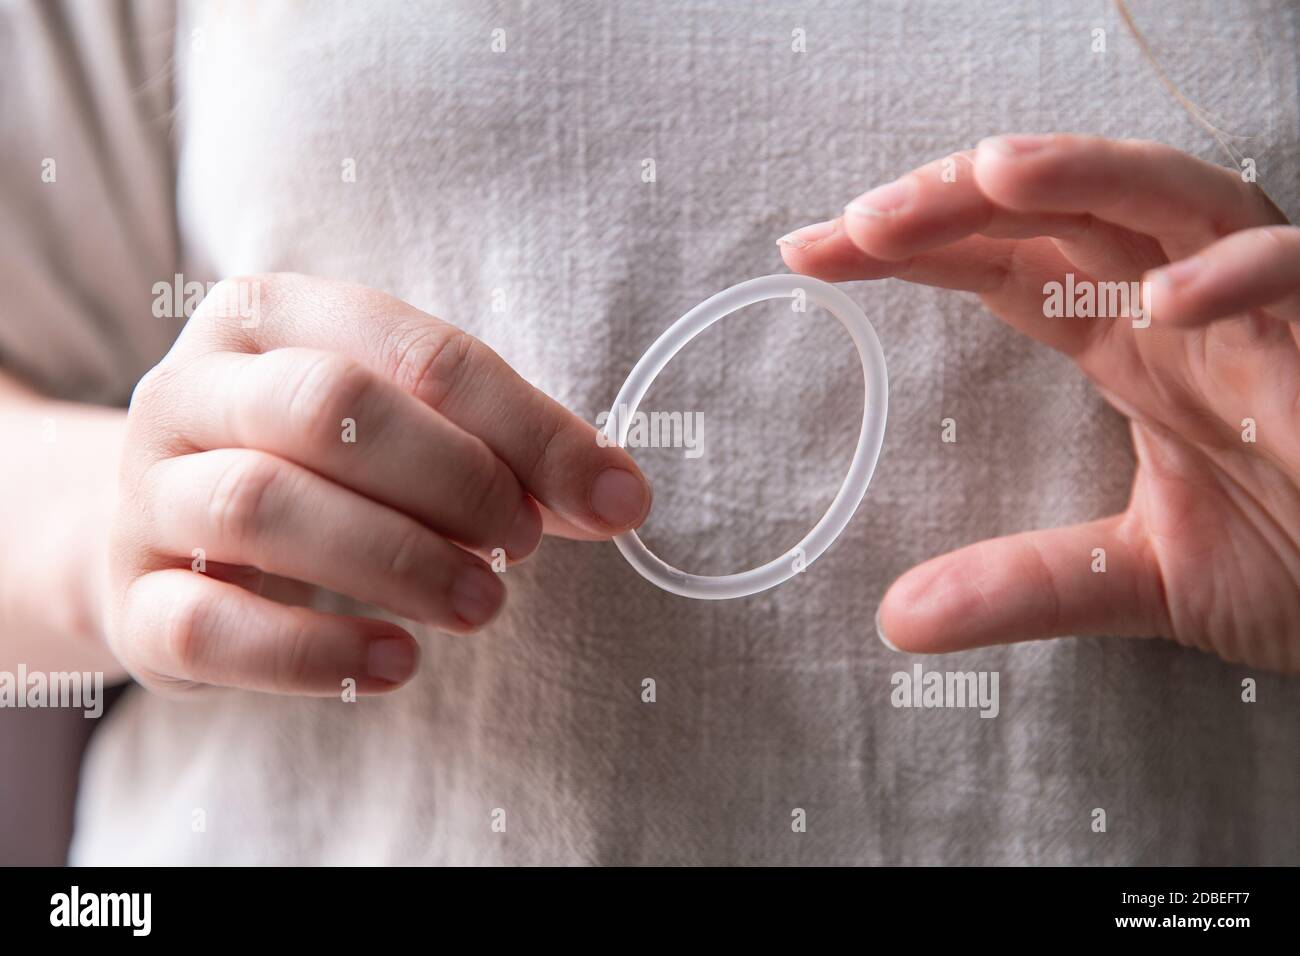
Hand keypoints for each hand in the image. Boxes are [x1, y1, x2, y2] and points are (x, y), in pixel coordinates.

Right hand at [110, 273, 650, 694]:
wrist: (165, 534)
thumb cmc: (315, 467)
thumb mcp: (401, 428)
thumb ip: (503, 447)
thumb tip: (619, 495)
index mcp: (269, 315)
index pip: (413, 350)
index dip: (524, 426)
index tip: (610, 498)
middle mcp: (191, 388)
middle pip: (325, 409)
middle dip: (452, 479)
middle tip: (524, 544)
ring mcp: (147, 493)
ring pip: (260, 507)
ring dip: (395, 560)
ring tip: (483, 605)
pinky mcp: (131, 598)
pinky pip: (207, 624)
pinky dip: (312, 651)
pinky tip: (399, 662)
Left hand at [779, 134, 1299, 671]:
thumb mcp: (1138, 580)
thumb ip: (1027, 587)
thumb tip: (899, 619)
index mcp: (1127, 339)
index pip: (1000, 267)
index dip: (908, 249)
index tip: (807, 252)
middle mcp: (1182, 302)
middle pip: (1059, 211)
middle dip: (960, 199)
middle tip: (859, 221)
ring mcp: (1262, 307)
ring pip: (1169, 198)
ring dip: (1084, 176)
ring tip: (990, 174)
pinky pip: (1298, 273)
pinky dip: (1244, 274)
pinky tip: (1171, 297)